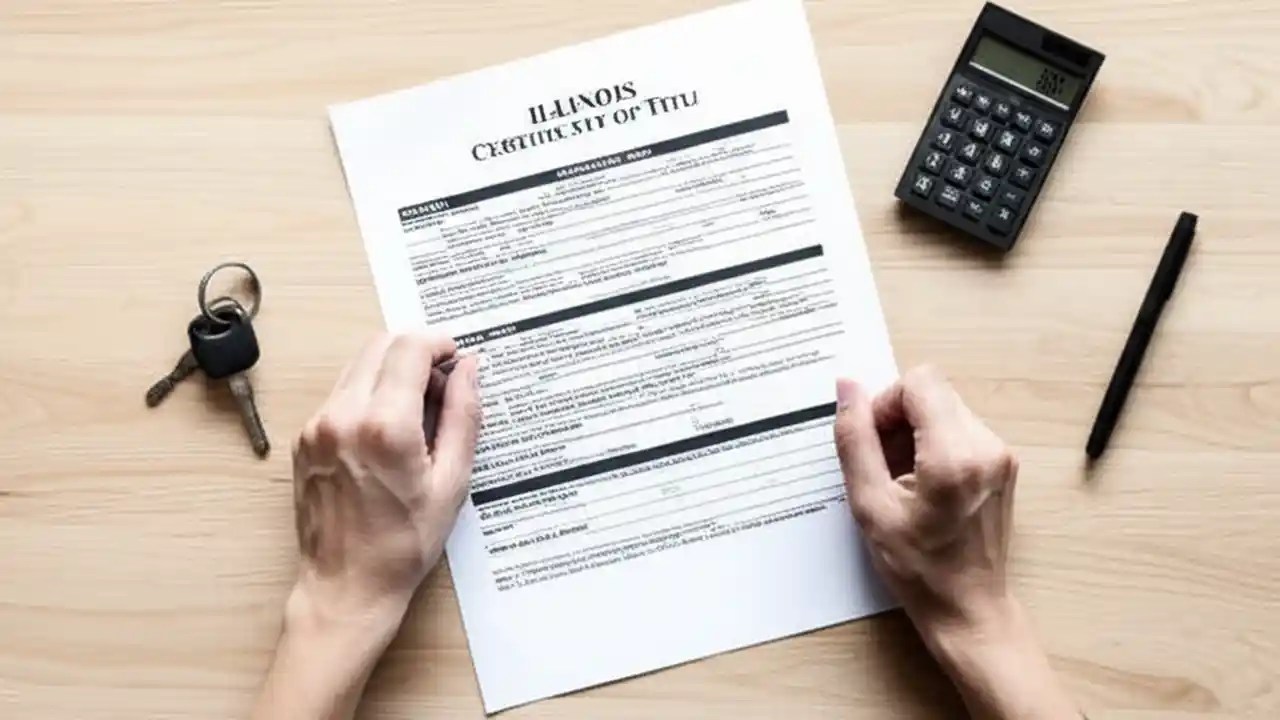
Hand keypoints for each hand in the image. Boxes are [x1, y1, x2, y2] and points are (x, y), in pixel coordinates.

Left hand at [290, 332, 480, 626]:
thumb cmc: (404, 544)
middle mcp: (343, 417)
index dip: (441, 344)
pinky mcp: (305, 438)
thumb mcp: (452, 481)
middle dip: (417, 352)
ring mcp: (317, 426)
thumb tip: (469, 368)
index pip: (410, 348)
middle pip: (381, 344)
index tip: (457, 360)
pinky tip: (391, 428)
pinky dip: (370, 392)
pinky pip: (342, 392)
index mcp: (385, 427)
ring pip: (358, 364)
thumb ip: (463, 415)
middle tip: (443, 385)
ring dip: (392, 370)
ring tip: (419, 410)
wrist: (347, 585)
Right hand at [834, 366, 1077, 719]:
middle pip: (933, 392)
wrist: (968, 608)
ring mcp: (1001, 454)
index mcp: (956, 455)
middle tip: (883, 466)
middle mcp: (987, 446)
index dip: (885, 403)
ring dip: (915, 433)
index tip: (873, 443)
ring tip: (902, 481)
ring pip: (945, 409)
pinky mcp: (1002, 464)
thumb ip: (854, 439)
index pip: (919, 382)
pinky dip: (933, 445)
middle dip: (898, 419)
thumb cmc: (918, 568)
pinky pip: (959, 429)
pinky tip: (922, 485)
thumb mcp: (869, 505)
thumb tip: (847, 388)